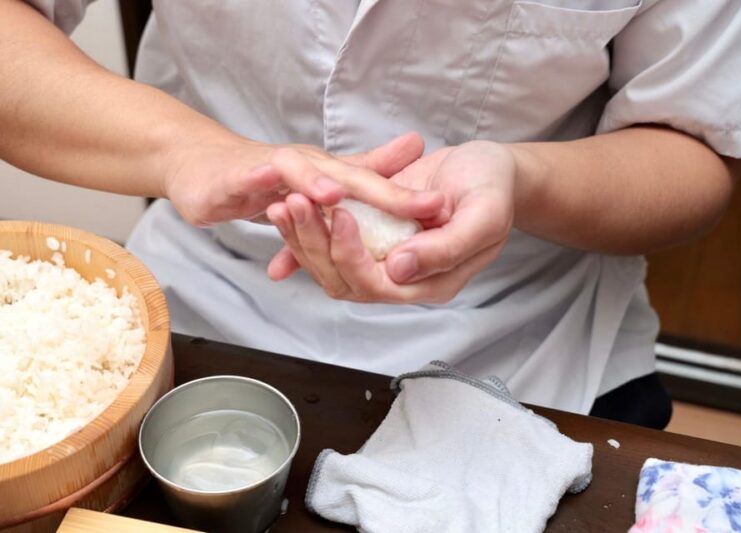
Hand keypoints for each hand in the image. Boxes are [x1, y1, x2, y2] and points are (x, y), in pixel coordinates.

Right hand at [162, 132, 443, 226]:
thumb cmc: (269, 177)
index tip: (441, 208)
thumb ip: (368, 168)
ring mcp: (270, 170)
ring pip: (297, 176)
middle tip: (419, 205)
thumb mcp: (325, 176)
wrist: (206, 169)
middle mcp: (307, 167)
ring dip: (316, 184)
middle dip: (383, 193)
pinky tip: (268, 185)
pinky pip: (247, 180)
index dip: (406, 198)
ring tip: (337, 197)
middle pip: (347, 179)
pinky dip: (256, 180)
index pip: (373, 188)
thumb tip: (415, 146)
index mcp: (330, 173)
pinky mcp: (234, 179)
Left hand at [267, 140, 515, 303]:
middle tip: (295, 202)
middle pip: (346, 281)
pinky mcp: (372, 238)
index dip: (352, 256)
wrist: (488, 169)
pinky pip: (331, 247)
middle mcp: (404, 278)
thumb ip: (447, 247)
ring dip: (303, 239)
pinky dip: (304, 235)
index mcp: (433, 281)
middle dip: (315, 245)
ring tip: (284, 203)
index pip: (379, 286)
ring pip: (332, 267)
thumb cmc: (493, 187)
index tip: (340, 214)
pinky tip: (284, 215)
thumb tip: (400, 269)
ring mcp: (385, 259)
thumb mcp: (484, 213)